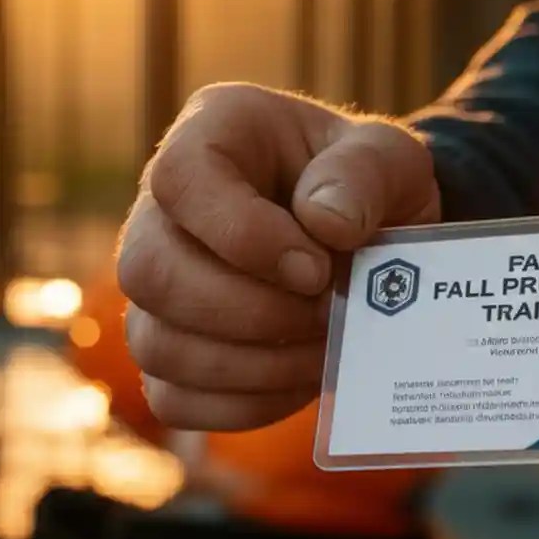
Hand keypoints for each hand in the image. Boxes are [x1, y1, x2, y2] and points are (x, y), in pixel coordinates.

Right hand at [117, 83, 439, 430]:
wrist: (373, 235)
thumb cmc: (370, 184)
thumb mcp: (388, 157)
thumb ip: (364, 174)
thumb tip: (327, 225)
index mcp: (212, 134)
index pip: (180, 179)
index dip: (242, 235)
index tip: (316, 268)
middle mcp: (162, 210)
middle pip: (150, 273)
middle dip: (251, 312)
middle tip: (328, 312)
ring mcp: (158, 286)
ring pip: (157, 346)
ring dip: (254, 365)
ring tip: (326, 347)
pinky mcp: (173, 349)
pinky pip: (175, 399)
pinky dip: (245, 404)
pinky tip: (301, 379)